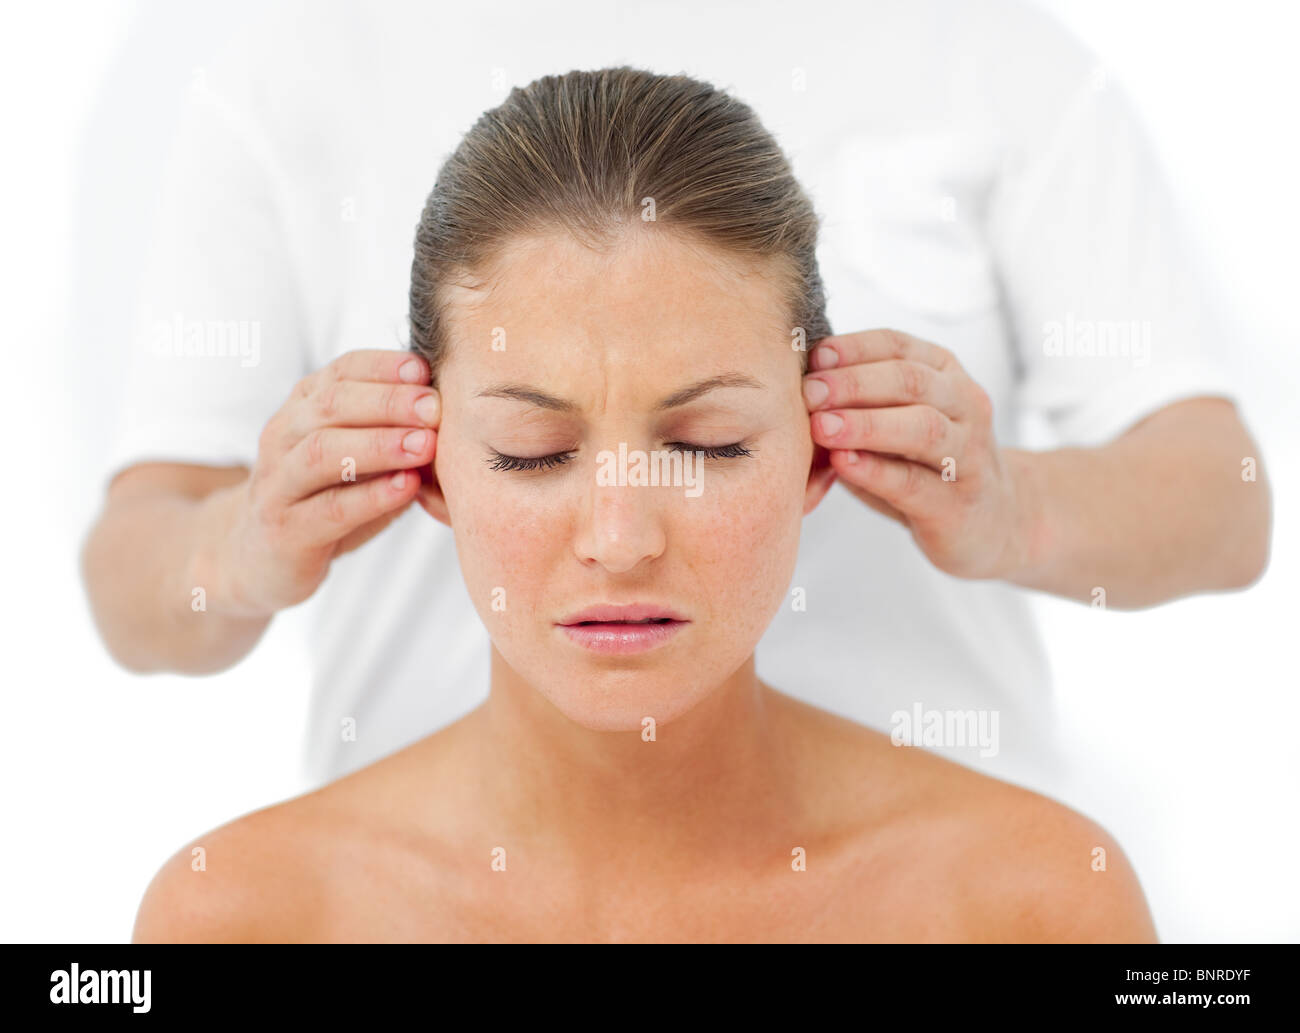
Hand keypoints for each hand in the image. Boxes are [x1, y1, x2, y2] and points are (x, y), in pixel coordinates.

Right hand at [213, 350, 439, 615]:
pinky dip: (371, 496)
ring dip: (379, 444)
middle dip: (387, 402)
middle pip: (331, 405)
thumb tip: (454, 417)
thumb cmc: (325, 497)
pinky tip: (406, 487)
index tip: (424, 368)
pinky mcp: (284, 530)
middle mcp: (284, 436)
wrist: (258, 557)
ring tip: (424, 444)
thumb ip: (394, 435)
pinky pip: (329, 508)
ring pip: (323, 452)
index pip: (341, 371)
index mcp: (303, 408)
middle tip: (434, 407)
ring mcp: (278, 483)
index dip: (382, 366)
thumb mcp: (357, 458)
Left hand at [803, 329, 1030, 579]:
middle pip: (910, 381)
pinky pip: (916, 483)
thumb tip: (793, 386)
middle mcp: (964, 406)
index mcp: (945, 375)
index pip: (898, 345)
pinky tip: (843, 464)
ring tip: (821, 426)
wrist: (993, 523)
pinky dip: (876, 471)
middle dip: (854, 383)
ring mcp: (968, 455)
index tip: (813, 357)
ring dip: (866, 424)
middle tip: (808, 392)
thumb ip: (857, 403)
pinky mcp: (958, 504)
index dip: (854, 348)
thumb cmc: (926, 465)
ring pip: (922, 428)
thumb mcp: (895, 423)